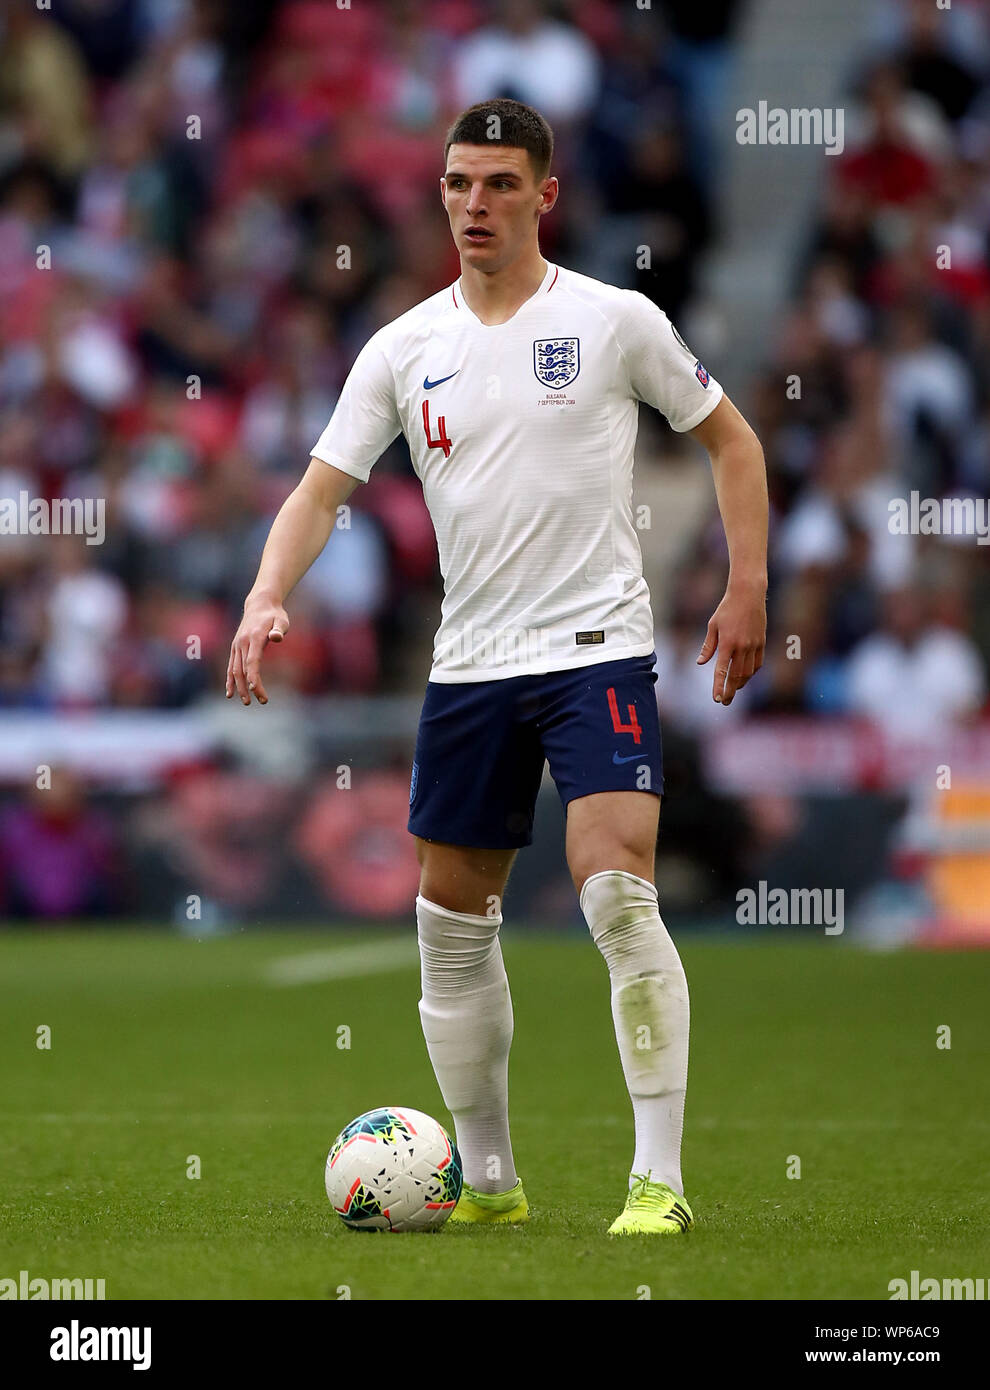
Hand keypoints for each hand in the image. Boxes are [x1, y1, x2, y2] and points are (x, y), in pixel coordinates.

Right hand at [225, 595, 288, 704]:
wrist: (259, 604)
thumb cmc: (274, 615)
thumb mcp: (282, 620)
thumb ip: (279, 629)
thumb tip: (276, 637)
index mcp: (254, 637)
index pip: (252, 661)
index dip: (253, 676)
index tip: (257, 690)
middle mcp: (242, 643)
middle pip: (243, 669)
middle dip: (250, 687)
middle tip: (262, 701)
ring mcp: (237, 646)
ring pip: (235, 670)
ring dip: (240, 687)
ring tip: (247, 702)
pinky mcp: (235, 648)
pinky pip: (230, 666)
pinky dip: (230, 680)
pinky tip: (230, 693)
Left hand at [696, 582, 765, 704]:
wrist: (748, 594)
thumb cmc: (727, 609)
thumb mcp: (712, 626)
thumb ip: (708, 646)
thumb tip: (701, 663)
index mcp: (727, 642)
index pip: (722, 670)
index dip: (719, 686)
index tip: (716, 698)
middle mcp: (742, 646)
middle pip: (737, 676)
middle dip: (730, 691)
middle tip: (725, 701)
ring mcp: (754, 645)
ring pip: (748, 672)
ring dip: (741, 684)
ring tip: (733, 690)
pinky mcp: (762, 642)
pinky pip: (758, 663)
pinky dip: (751, 673)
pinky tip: (745, 677)